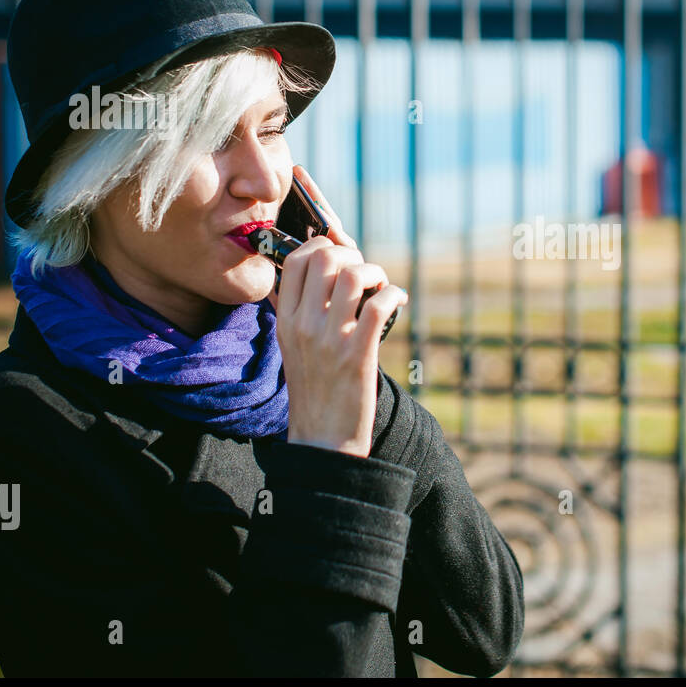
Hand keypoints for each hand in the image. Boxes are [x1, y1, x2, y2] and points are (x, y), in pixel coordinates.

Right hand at [273, 169, 408, 457]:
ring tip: (382, 287)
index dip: (321, 247)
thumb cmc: (315, 389)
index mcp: (286, 321)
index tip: (341, 257)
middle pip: (324, 259)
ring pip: (354, 276)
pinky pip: (378, 307)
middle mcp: (304, 326)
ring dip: (376, 272)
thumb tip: (309, 273)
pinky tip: (399, 301)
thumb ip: (299, 311)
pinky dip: (395, 295)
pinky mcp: (358, 355)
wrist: (323, 439)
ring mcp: (330, 340)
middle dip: (353, 255)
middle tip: (365, 274)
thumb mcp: (293, 347)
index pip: (294, 261)